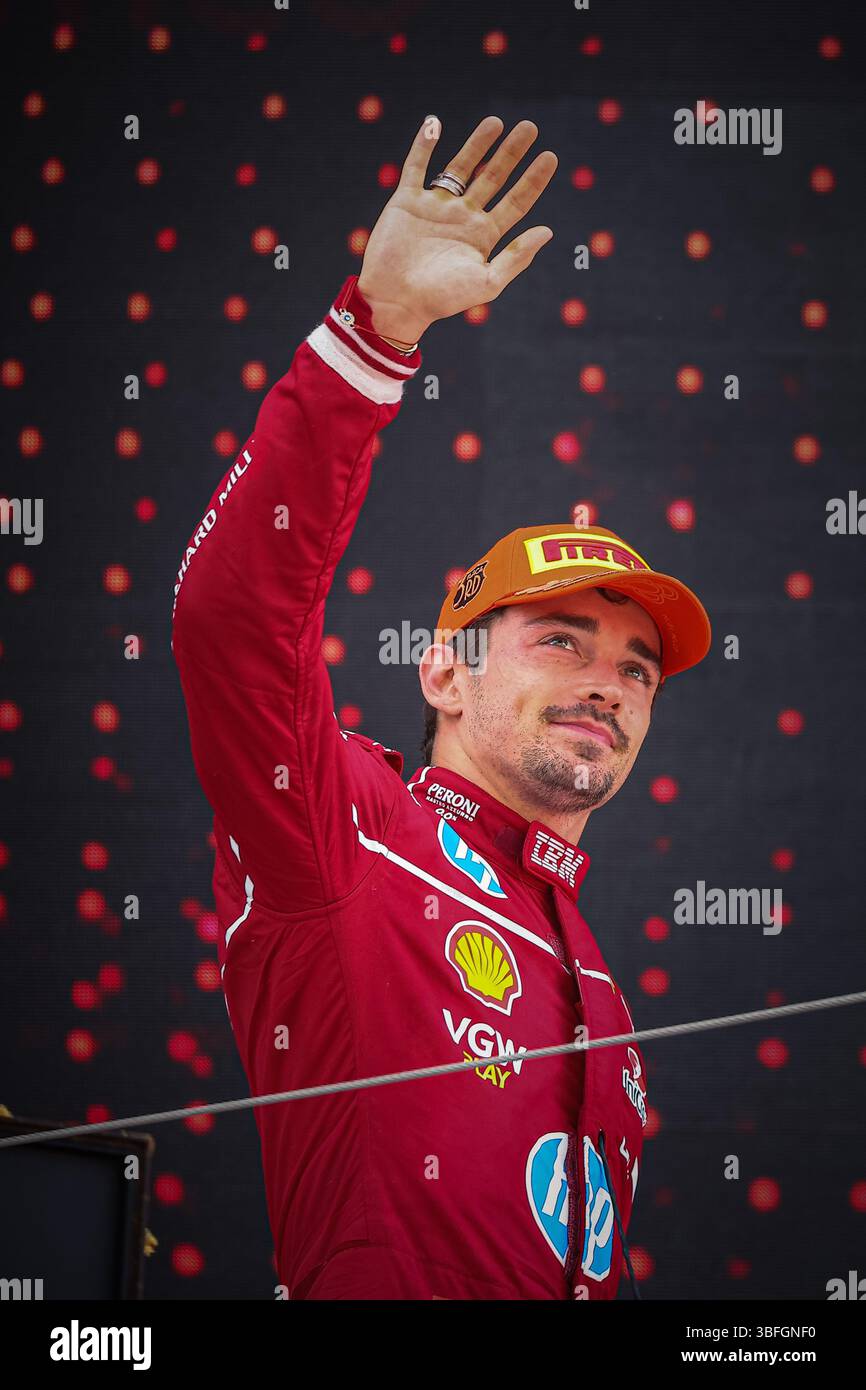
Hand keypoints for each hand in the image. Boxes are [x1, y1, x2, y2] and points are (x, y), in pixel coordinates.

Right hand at [357, 114, 557, 343]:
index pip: (516, 203)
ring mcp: (435, 206)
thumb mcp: (487, 282)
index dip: (533, 180)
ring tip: (496, 122)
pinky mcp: (406, 201)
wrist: (395, 302)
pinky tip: (434, 123)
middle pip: (493, 177)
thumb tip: (548, 230)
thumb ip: (516, 257)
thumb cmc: (442, 299)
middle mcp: (462, 217)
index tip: (550, 157)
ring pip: (459, 168)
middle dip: (511, 153)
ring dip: (477, 144)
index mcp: (483, 236)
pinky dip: (423, 145)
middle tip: (530, 127)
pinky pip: (416, 167)